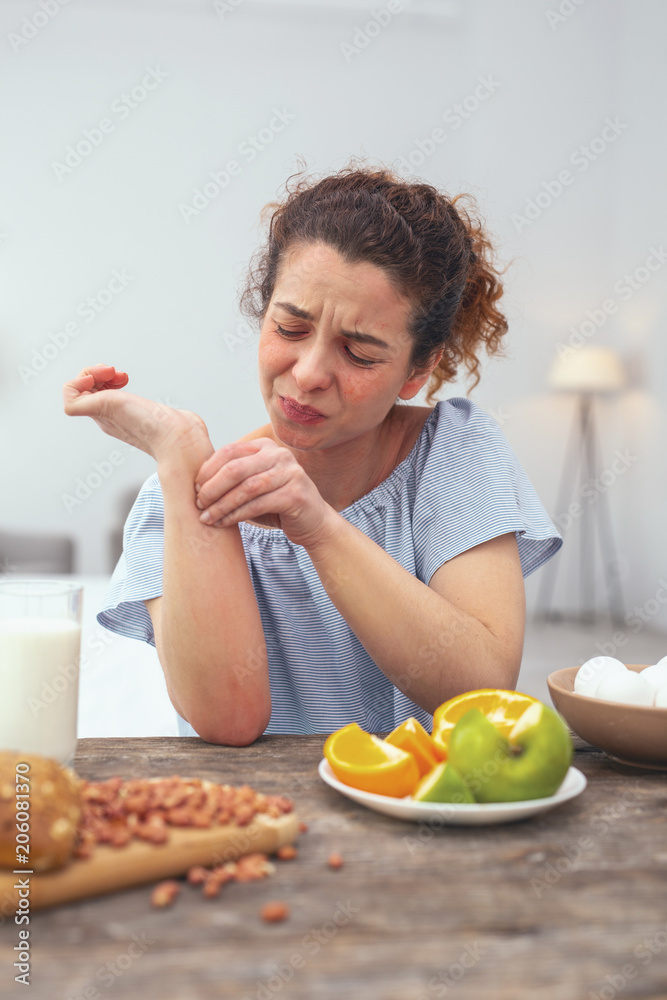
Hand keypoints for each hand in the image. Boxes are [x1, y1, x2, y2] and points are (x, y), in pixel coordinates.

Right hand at [62, 364, 212, 462]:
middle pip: (83, 392)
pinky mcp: (99, 410)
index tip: (124, 377)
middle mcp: (107, 419)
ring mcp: (101, 415)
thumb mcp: (168, 418)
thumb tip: (188, 420)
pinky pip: (69, 399)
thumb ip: (170, 417)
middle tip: (117, 373)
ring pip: (73, 391)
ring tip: (111, 372)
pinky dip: (77, 383)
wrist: (178, 436)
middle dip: (96, 373)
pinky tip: (97, 378)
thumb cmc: (179, 432)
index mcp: (119, 419)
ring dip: (88, 372)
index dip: (104, 381)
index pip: (96, 398)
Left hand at [194, 437, 336, 548]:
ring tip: (207, 518)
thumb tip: (195, 482)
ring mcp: (290, 473)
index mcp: (265, 447)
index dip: (207, 471)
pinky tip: (224, 523)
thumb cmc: (276, 504)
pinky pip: (258, 504)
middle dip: (212, 488)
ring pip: (246, 488)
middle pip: (235, 468)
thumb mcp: (252, 486)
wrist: (312, 522)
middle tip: (198, 504)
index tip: (195, 489)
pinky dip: (237, 515)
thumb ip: (233, 479)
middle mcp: (279, 455)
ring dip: (222, 505)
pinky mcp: (295, 494)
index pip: (229, 452)